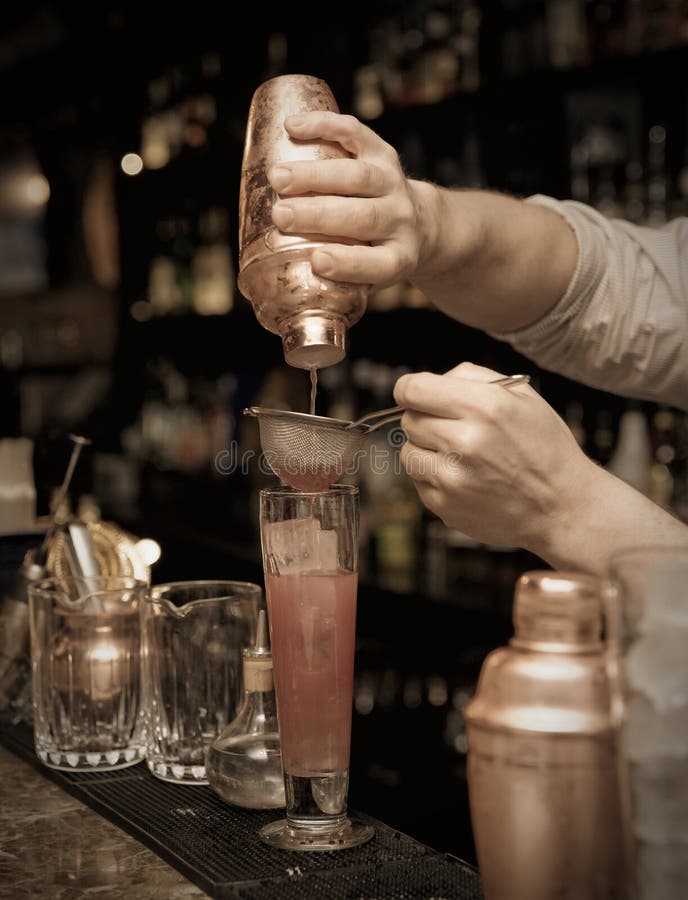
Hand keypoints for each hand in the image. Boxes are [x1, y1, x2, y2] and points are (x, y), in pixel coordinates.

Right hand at [267, 111, 430, 286]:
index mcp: (398, 258)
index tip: (318, 261)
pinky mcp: (383, 152)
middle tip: (280, 215)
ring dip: (315, 175)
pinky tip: (292, 127)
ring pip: (358, 176)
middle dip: (319, 214)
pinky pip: (356, 134)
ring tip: (278, 177)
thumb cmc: (378, 254)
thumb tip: (279, 282)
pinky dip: (324, 126)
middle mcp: (401, 221)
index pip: (379, 264)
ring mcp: (394, 184)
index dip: (349, 263)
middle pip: (363, 216)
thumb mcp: (370, 277)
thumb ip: (335, 283)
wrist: (420, 223)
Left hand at [393, 361, 594, 551]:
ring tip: (459, 454)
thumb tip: (432, 381)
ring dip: (425, 449)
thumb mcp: (522, 396)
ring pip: (407, 451)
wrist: (561, 507)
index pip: (413, 389)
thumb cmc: (543, 447)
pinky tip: (465, 477)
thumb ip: (471, 377)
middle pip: (409, 420)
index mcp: (483, 407)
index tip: (412, 394)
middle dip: (425, 419)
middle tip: (451, 428)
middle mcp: (464, 441)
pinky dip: (434, 477)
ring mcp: (452, 478)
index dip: (408, 389)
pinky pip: (418, 481)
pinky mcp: (445, 506)